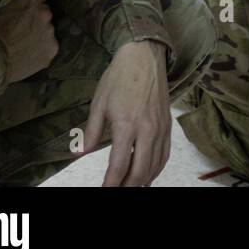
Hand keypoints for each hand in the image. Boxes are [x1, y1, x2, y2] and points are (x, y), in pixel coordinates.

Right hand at [0, 0, 58, 83]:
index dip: (28, 3)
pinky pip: (48, 47)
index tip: (20, 10)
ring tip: (20, 44)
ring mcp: (50, 32)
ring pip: (46, 31)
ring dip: (37, 34)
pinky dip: (40, 50)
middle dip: (34, 18)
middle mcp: (45, 12)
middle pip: (43, 13)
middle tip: (18, 29)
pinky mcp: (52, 49)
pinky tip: (26, 55)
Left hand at [83, 40, 171, 185]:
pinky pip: (165, 154)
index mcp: (127, 125)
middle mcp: (147, 130)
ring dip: (143, 181)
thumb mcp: (99, 104)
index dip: (110, 185)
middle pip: (140, 171)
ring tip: (131, 187)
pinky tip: (148, 174)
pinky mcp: (168, 124)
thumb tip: (80, 153)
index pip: (119, 166)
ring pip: (155, 165)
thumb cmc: (119, 78)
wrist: (145, 57)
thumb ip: (91, 131)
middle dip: (127, 187)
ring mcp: (161, 128)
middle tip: (116, 191)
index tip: (104, 191)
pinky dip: (156, 168)